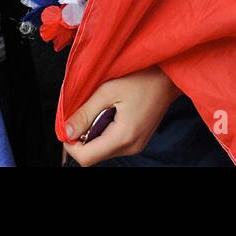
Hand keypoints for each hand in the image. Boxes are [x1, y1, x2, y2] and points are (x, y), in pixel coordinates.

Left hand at [62, 66, 180, 166]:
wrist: (169, 77)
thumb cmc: (141, 78)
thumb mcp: (107, 90)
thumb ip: (85, 113)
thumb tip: (66, 132)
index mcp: (123, 137)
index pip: (87, 158)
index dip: (70, 145)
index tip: (68, 124)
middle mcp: (131, 148)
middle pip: (94, 155)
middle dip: (81, 138)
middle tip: (83, 112)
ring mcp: (136, 146)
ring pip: (102, 150)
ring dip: (93, 134)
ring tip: (100, 109)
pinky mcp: (137, 141)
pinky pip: (113, 144)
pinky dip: (104, 132)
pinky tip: (109, 113)